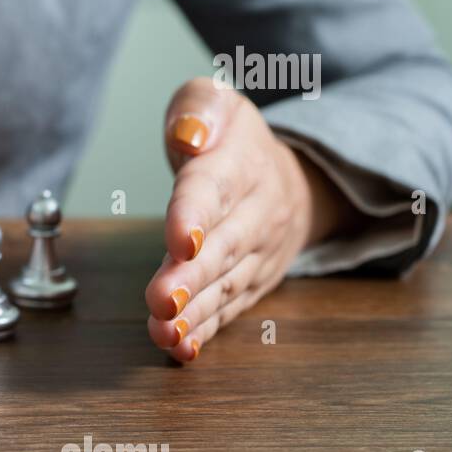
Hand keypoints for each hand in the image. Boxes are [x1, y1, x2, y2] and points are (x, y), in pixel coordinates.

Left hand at [145, 78, 355, 362]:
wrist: (290, 179)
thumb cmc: (232, 140)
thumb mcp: (217, 102)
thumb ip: (198, 108)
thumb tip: (188, 133)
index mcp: (240, 164)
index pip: (215, 189)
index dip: (195, 214)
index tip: (179, 240)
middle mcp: (255, 214)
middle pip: (223, 248)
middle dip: (192, 278)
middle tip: (162, 299)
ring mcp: (257, 254)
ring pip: (225, 287)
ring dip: (194, 313)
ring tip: (164, 332)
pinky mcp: (250, 285)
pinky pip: (228, 310)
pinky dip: (205, 331)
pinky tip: (180, 349)